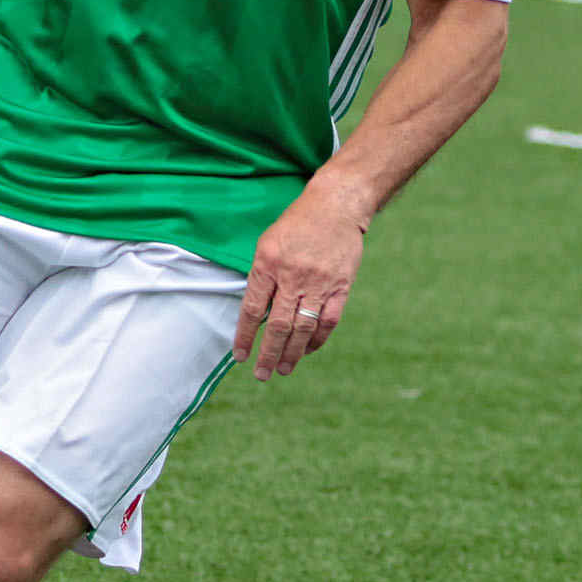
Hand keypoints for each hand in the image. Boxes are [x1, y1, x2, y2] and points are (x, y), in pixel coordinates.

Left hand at [235, 181, 367, 382]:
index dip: (245, 336)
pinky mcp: (341, 287)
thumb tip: (256, 315)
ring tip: (283, 369)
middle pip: (279, 325)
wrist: (335, 207)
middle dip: (268, 354)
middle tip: (261, 374)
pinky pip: (328, 321)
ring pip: (304, 328)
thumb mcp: (267, 244)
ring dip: (292, 353)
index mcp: (268, 264)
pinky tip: (307, 350)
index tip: (240, 356)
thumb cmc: (295, 225)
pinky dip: (317, 340)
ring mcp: (319, 283)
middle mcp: (293, 276)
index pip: (253, 309)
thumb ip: (261, 278)